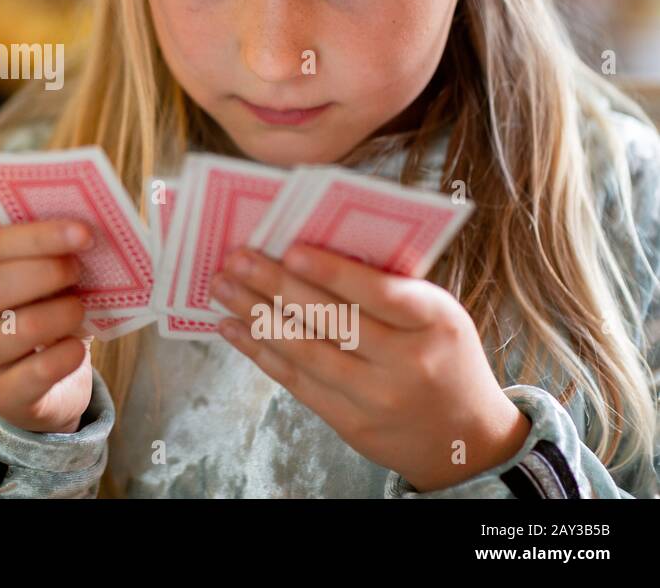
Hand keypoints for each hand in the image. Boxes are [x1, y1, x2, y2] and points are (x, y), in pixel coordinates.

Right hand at [0, 219, 95, 433]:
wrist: (41, 381)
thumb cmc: (43, 311)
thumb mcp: (40, 280)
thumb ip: (52, 254)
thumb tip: (88, 236)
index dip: (39, 237)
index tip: (84, 233)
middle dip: (45, 274)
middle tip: (79, 271)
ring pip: (16, 331)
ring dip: (59, 315)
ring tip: (79, 310)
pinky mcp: (1, 394)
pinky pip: (34, 373)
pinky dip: (65, 356)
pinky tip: (78, 348)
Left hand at [209, 244, 530, 491]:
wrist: (465, 439)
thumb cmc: (442, 355)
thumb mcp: (435, 316)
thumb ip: (387, 288)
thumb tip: (310, 250)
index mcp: (434, 323)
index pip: (379, 293)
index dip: (332, 273)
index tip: (290, 249)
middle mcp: (408, 362)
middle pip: (332, 320)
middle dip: (276, 285)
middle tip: (236, 258)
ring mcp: (376, 398)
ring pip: (305, 351)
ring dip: (255, 315)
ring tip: (222, 287)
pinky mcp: (350, 423)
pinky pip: (296, 382)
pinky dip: (259, 351)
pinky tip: (233, 327)